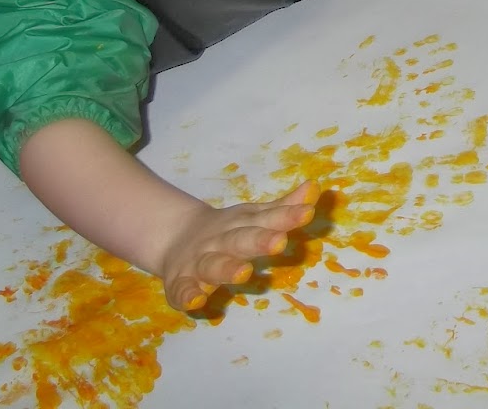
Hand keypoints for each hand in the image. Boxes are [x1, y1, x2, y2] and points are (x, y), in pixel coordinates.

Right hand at [158, 180, 318, 311]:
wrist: (172, 236)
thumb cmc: (227, 232)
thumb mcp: (254, 217)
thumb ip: (283, 209)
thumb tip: (315, 187)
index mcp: (242, 225)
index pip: (267, 219)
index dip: (287, 216)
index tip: (308, 212)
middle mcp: (221, 241)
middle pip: (241, 239)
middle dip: (260, 240)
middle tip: (280, 242)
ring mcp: (199, 262)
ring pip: (213, 265)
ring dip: (227, 269)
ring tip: (244, 273)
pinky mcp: (180, 283)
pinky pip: (182, 291)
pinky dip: (187, 296)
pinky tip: (197, 301)